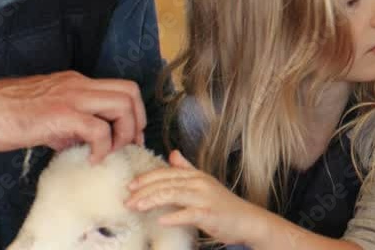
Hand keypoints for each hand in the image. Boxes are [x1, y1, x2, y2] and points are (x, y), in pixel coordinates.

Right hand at [0, 70, 145, 163]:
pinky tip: (91, 159)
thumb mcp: (43, 117)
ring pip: (123, 104)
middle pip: (131, 91)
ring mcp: (71, 97)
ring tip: (109, 152)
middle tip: (129, 145)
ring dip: (125, 132)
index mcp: (75, 83)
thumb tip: (79, 144)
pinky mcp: (61, 114)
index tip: (130, 137)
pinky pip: (99, 129)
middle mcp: (78, 85)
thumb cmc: (1, 115)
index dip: (133, 113)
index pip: (120, 88)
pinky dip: (103, 147)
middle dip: (138, 121)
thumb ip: (66, 126)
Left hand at [126, 150, 269, 246]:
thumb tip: (172, 154)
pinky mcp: (209, 214)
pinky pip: (189, 214)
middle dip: (144, 190)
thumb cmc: (224, 205)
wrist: (247, 220)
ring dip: (152, 200)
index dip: (147, 178)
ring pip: (173, 195)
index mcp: (196, 176)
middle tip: (127, 199)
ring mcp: (205, 198)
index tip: (130, 185)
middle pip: (166, 183)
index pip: (167, 173)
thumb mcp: (204, 182)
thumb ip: (187, 169)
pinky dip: (174, 216)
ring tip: (136, 207)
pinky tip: (161, 220)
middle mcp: (200, 183)